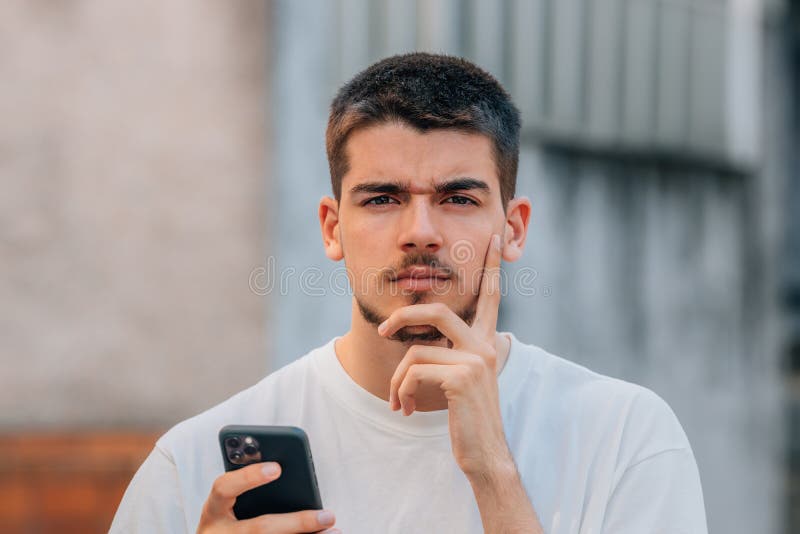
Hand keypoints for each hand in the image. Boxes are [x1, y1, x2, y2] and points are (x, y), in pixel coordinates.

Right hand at [197, 462, 338, 532]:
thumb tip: (288, 473)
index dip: (248, 476)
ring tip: (333, 531)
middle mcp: (218, 533)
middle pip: (258, 529)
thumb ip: (249, 487)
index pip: (223, 487)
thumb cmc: (228, 518)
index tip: (277, 468)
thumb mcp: (230, 503)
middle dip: (297, 523)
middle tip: (328, 516)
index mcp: (213, 510)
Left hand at [378, 233, 511, 477]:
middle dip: (402, 317)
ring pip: (415, 350)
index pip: (491, 297)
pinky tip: (406, 409)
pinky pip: (414, 371)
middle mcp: (485, 345)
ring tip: (398, 400)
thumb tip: (418, 344)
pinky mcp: (462, 377)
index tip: (493, 238)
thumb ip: (450, 354)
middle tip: (381, 330)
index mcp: (487, 342)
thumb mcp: (461, 380)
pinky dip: (401, 391)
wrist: (484, 454)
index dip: (491, 266)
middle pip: (436, 310)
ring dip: (397, 380)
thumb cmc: (468, 418)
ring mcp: (475, 360)